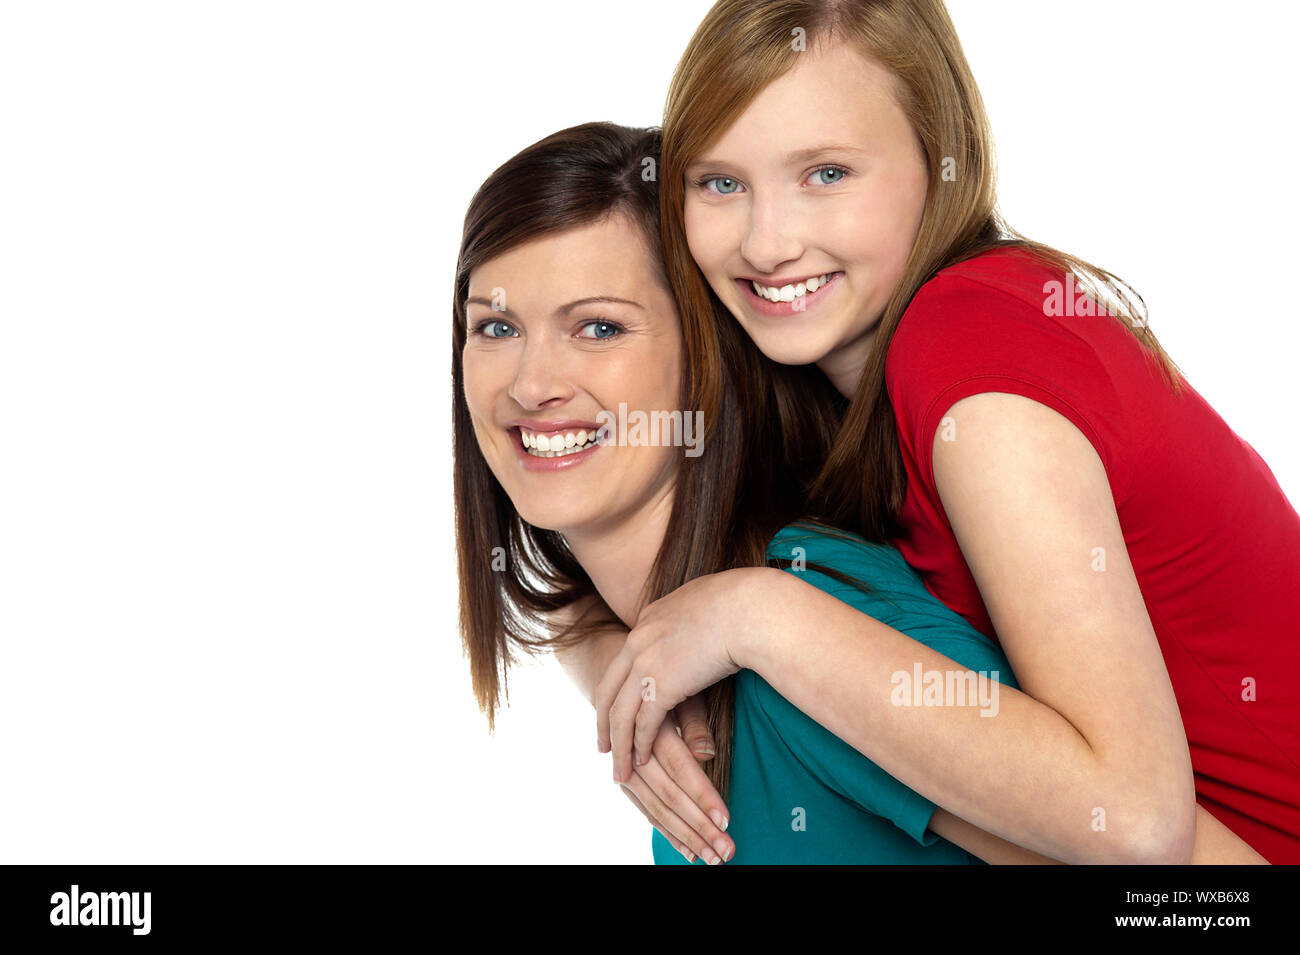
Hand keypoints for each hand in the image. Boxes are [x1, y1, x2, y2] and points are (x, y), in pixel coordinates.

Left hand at [595, 567, 778, 785]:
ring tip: (620, 770)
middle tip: (603, 746)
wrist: (747, 609)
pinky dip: (641, 745)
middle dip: (603, 721)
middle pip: (608, 690)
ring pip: (621, 714)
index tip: (615, 708)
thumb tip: (706, 614)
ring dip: (619, 745)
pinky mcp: (661, 685)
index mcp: (648, 619)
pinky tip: (642, 760)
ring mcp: (645, 663)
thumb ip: (695, 616)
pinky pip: (644, 724)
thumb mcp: (706, 603)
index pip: (623, 661)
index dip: (618, 688)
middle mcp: (638, 641)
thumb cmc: (742, 604)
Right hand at [615, 694, 734, 864]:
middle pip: (668, 796)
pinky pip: (647, 812)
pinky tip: (688, 852)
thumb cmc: (668, 686)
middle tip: (726, 850)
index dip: (702, 795)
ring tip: (712, 858)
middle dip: (698, 826)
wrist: (627, 686)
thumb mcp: (685, 693)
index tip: (726, 820)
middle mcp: (633, 752)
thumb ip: (694, 724)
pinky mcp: (627, 784)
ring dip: (685, 837)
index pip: (679, 768)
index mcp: (649, 726)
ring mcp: (626, 771)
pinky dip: (668, 834)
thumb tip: (706, 753)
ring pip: (656, 809)